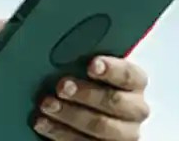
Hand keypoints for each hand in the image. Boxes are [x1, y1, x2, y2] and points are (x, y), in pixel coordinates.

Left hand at [33, 56, 150, 139]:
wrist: (90, 110)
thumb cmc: (91, 83)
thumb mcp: (93, 69)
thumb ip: (88, 60)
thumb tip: (67, 45)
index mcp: (135, 83)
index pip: (129, 74)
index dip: (111, 69)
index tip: (91, 65)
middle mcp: (135, 109)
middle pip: (114, 102)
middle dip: (86, 94)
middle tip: (62, 86)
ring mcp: (123, 133)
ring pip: (100, 127)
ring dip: (70, 115)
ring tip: (47, 105)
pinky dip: (60, 133)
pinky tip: (43, 123)